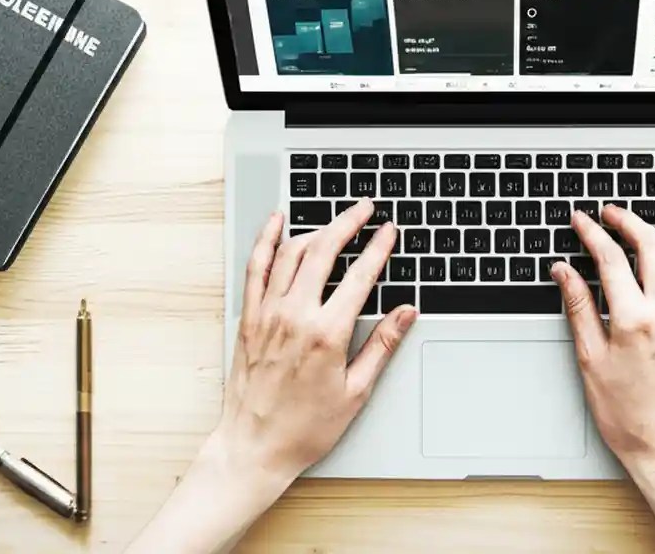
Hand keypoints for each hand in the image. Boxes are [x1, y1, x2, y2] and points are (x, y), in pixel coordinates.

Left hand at [126, 200, 416, 553]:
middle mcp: (295, 317)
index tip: (389, 231)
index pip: (360, 276)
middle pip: (324, 250)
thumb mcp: (356, 391)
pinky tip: (276, 222)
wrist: (254, 446)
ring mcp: (267, 314)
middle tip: (365, 208)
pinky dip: (266, 240)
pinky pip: (256, 268)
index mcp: (327, 334)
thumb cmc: (305, 427)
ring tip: (334, 219)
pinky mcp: (248, 319)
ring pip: (291, 253)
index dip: (378, 247)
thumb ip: (382, 345)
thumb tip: (407, 312)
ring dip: (315, 228)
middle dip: (348, 222)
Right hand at [550, 204, 654, 474]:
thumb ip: (578, 308)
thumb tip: (563, 272)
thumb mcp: (590, 360)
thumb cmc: (628, 413)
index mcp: (634, 320)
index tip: (580, 220)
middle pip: (646, 246)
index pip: (610, 259)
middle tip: (605, 213)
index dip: (591, 234)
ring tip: (633, 220)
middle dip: (623, 222)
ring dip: (652, 229)